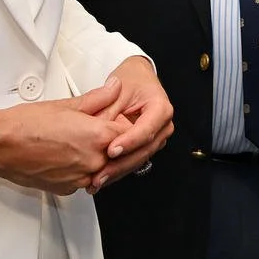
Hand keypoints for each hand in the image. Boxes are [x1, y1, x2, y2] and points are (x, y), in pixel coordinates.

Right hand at [0, 95, 123, 195]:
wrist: (0, 146)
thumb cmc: (27, 125)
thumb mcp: (67, 104)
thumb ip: (99, 97)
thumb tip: (114, 87)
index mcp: (97, 136)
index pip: (127, 133)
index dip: (120, 125)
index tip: (112, 120)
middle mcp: (93, 160)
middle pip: (117, 152)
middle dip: (108, 142)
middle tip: (90, 131)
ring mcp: (81, 177)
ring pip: (101, 168)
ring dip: (95, 157)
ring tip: (73, 143)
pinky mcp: (68, 189)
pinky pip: (84, 179)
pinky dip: (80, 169)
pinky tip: (66, 156)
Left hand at [87, 57, 174, 190]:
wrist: (138, 78)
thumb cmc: (131, 80)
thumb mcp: (116, 90)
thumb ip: (107, 111)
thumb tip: (95, 133)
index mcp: (160, 107)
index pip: (146, 129)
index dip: (129, 142)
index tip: (111, 150)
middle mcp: (163, 125)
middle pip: (143, 149)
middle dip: (121, 165)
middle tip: (100, 175)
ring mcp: (156, 137)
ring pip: (139, 158)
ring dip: (118, 171)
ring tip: (98, 180)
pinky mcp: (147, 145)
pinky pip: (134, 159)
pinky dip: (118, 169)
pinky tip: (103, 177)